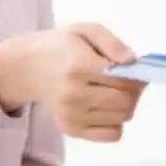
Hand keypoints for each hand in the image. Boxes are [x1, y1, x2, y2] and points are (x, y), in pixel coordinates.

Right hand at [0, 23, 144, 142]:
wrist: (28, 68)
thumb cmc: (61, 46)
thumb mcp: (85, 30)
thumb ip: (112, 43)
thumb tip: (133, 61)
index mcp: (78, 66)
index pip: (123, 79)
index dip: (137, 75)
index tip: (136, 69)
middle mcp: (74, 95)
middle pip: (125, 102)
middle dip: (135, 90)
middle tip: (129, 79)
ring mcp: (71, 116)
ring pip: (122, 118)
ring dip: (127, 104)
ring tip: (114, 90)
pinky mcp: (71, 130)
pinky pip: (112, 134)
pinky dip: (116, 121)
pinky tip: (105, 106)